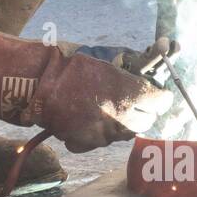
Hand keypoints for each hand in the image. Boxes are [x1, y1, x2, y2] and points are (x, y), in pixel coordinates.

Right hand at [0, 27, 173, 152]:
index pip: (160, 101)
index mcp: (126, 90)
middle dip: (142, 112)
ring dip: (119, 123)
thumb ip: (131, 65)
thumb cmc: (69, 64)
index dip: (160, 97)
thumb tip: (161, 54)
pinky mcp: (84, 142)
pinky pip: (100, 142)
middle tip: (132, 102)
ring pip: (122, 134)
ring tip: (102, 108)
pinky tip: (86, 118)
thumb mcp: (104, 57)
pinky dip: (96, 133)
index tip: (157, 94)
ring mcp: (101, 132)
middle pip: (145, 122)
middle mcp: (118, 115)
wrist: (36, 82)